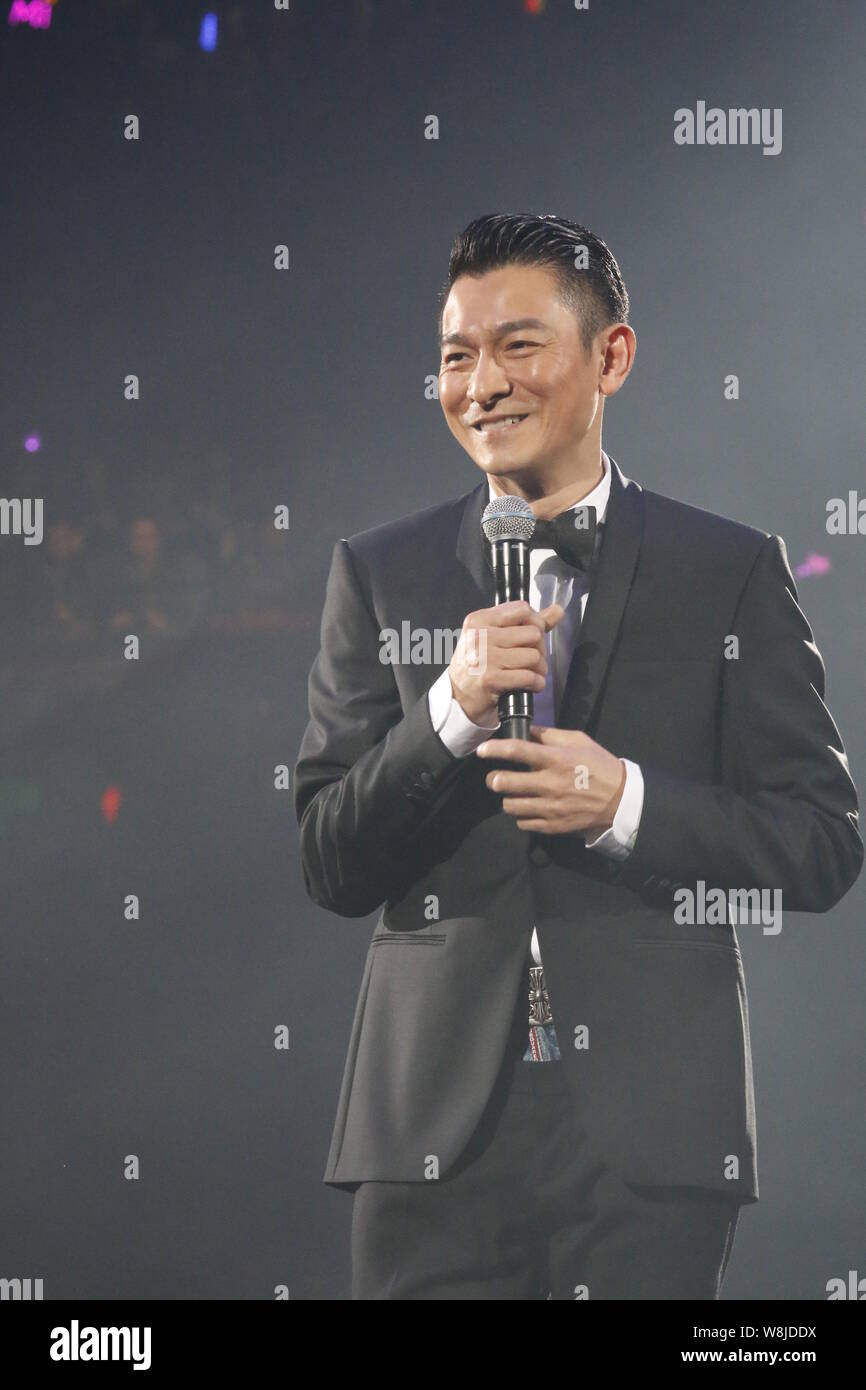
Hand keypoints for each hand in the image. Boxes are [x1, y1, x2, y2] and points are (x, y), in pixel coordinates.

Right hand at [448, 601, 564, 724]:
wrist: (458, 697)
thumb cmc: (479, 664)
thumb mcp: (494, 637)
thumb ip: (527, 623)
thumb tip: (557, 610)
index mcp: (480, 620)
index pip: (522, 609)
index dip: (536, 622)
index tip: (533, 635)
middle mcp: (480, 636)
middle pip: (533, 633)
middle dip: (540, 649)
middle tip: (533, 659)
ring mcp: (484, 658)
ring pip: (533, 656)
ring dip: (539, 669)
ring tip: (532, 673)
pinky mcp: (490, 679)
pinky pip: (528, 676)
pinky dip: (536, 683)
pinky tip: (531, 685)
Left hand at [476, 725, 625, 834]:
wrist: (620, 800)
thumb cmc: (598, 765)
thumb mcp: (578, 741)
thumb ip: (550, 735)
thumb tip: (525, 731)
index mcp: (556, 759)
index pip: (517, 751)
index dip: (495, 749)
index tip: (482, 750)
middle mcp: (550, 784)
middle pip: (506, 783)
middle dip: (494, 779)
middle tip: (496, 777)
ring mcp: (550, 808)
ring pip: (510, 805)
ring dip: (507, 798)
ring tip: (514, 793)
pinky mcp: (553, 826)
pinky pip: (523, 822)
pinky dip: (521, 815)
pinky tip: (529, 807)